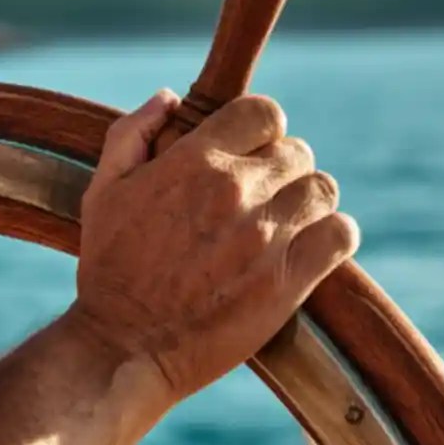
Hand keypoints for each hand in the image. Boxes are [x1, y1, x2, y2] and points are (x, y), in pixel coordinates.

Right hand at [68, 90, 358, 400]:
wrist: (125, 347)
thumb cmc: (109, 270)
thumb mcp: (102, 192)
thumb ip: (131, 134)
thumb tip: (167, 97)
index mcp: (194, 162)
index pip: (262, 113)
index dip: (260, 129)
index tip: (249, 153)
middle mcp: (235, 192)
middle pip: (297, 152)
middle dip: (281, 169)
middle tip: (260, 198)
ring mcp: (266, 237)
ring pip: (323, 190)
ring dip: (307, 202)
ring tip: (284, 224)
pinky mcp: (288, 281)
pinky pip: (341, 236)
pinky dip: (333, 237)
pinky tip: (309, 248)